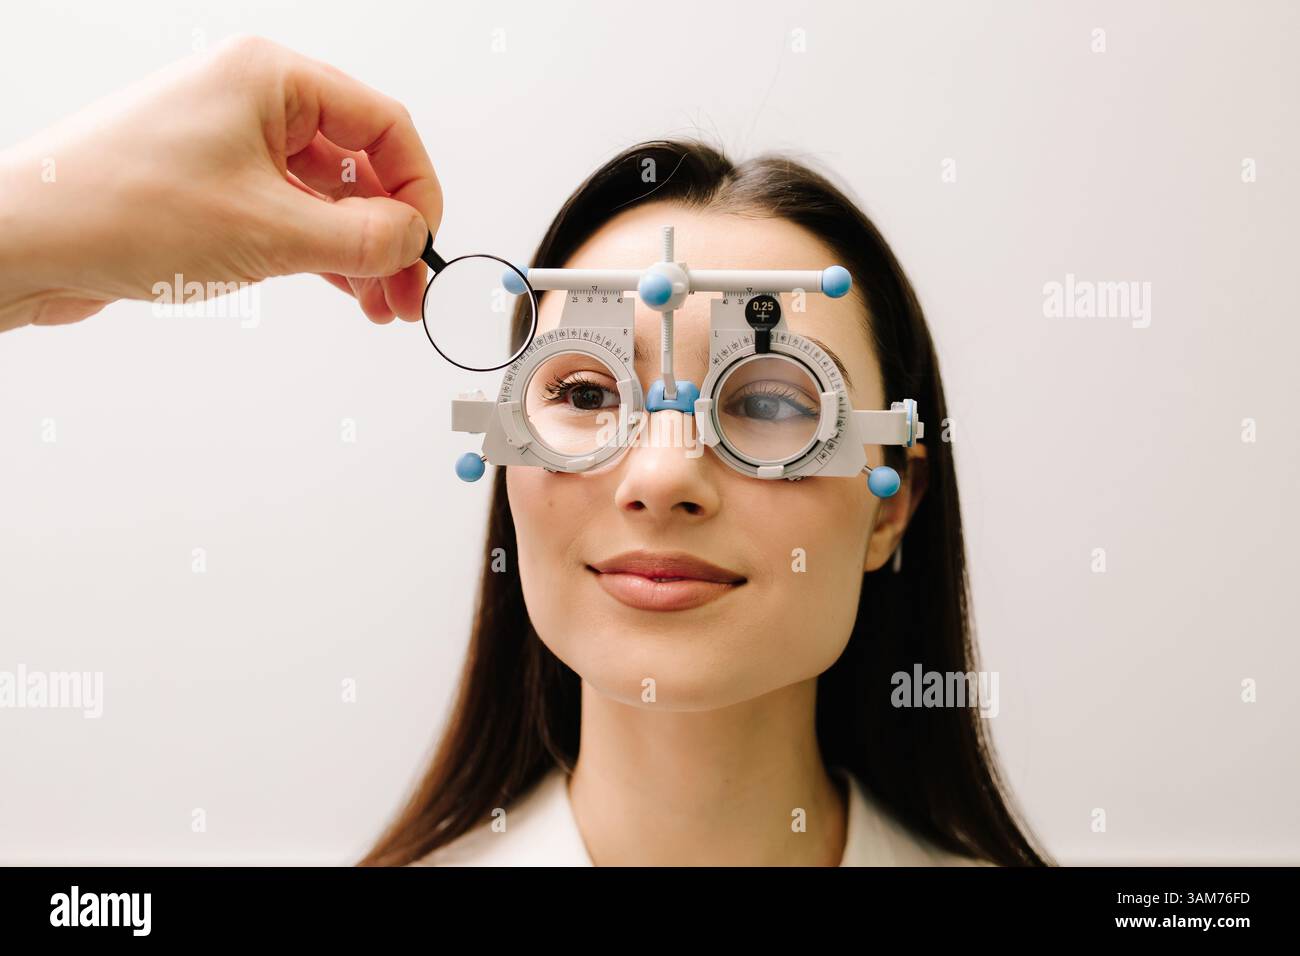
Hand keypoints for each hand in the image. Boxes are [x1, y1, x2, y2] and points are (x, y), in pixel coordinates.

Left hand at [0, 34, 442, 333]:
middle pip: (360, 166)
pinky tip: (344, 293)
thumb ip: (360, 238)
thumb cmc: (119, 209)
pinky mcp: (217, 189)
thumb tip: (413, 240)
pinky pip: (294, 218)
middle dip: (390, 233)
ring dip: (361, 253)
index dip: (417, 189)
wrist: (25, 242)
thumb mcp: (269, 231)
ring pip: (329, 199)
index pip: (384, 127)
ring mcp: (235, 146)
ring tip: (379, 306)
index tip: (425, 244)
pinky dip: (324, 256)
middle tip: (407, 291)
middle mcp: (256, 104)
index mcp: (272, 79)